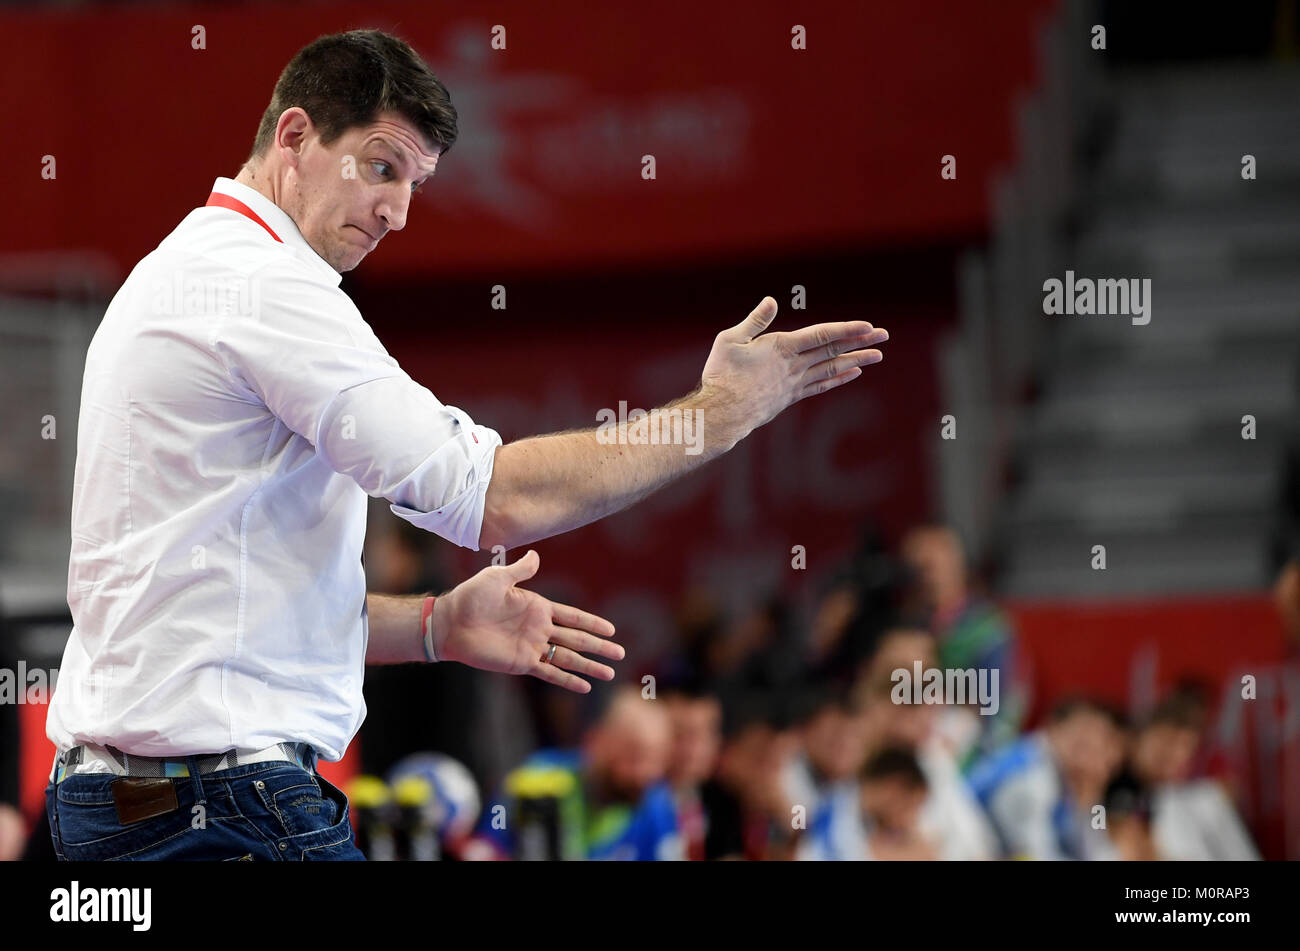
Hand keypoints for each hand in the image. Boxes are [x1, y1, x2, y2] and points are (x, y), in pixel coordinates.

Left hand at [432, 549, 622, 692]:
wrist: (451, 622)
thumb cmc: (471, 597)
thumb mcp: (498, 577)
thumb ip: (520, 570)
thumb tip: (535, 554)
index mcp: (537, 607)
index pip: (573, 617)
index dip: (592, 623)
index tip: (612, 630)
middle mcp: (539, 629)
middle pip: (577, 639)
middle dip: (599, 647)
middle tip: (621, 654)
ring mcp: (532, 647)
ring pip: (568, 658)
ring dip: (589, 666)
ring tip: (609, 674)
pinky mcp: (521, 663)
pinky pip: (549, 673)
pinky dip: (566, 681)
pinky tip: (583, 687)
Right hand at [700, 296, 887, 436]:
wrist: (722, 413)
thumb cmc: (722, 374)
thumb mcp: (731, 340)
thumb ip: (755, 321)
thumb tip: (771, 300)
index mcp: (782, 347)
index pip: (823, 335)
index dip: (847, 329)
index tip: (868, 326)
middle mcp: (795, 366)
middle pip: (834, 350)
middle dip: (861, 342)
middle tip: (884, 336)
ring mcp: (795, 383)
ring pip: (832, 368)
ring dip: (857, 360)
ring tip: (878, 356)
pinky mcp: (791, 397)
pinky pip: (822, 385)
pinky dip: (839, 378)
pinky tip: (853, 373)